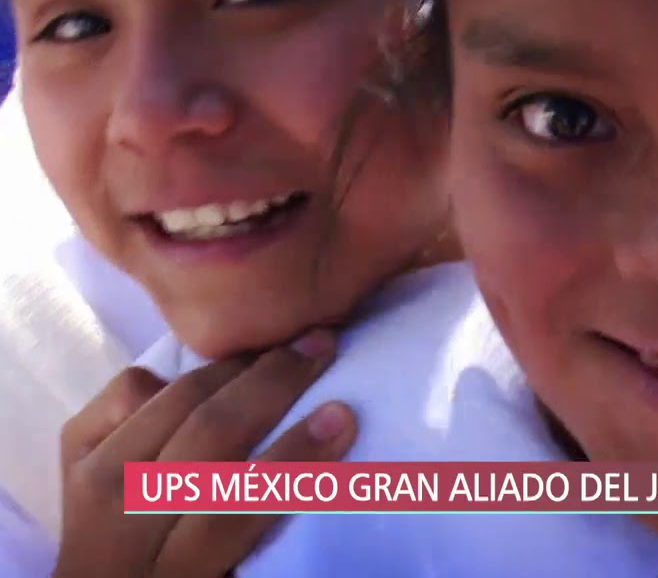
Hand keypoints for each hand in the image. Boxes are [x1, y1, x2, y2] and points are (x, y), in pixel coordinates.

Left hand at [53, 330, 355, 577]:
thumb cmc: (195, 576)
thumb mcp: (232, 576)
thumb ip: (259, 522)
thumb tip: (324, 442)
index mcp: (173, 576)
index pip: (233, 509)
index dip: (292, 457)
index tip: (343, 415)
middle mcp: (119, 536)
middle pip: (200, 444)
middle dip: (269, 387)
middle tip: (320, 348)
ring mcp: (89, 492)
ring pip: (166, 409)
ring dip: (233, 369)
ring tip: (280, 346)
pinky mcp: (71, 457)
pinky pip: (122, 395)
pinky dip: (168, 375)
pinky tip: (210, 371)